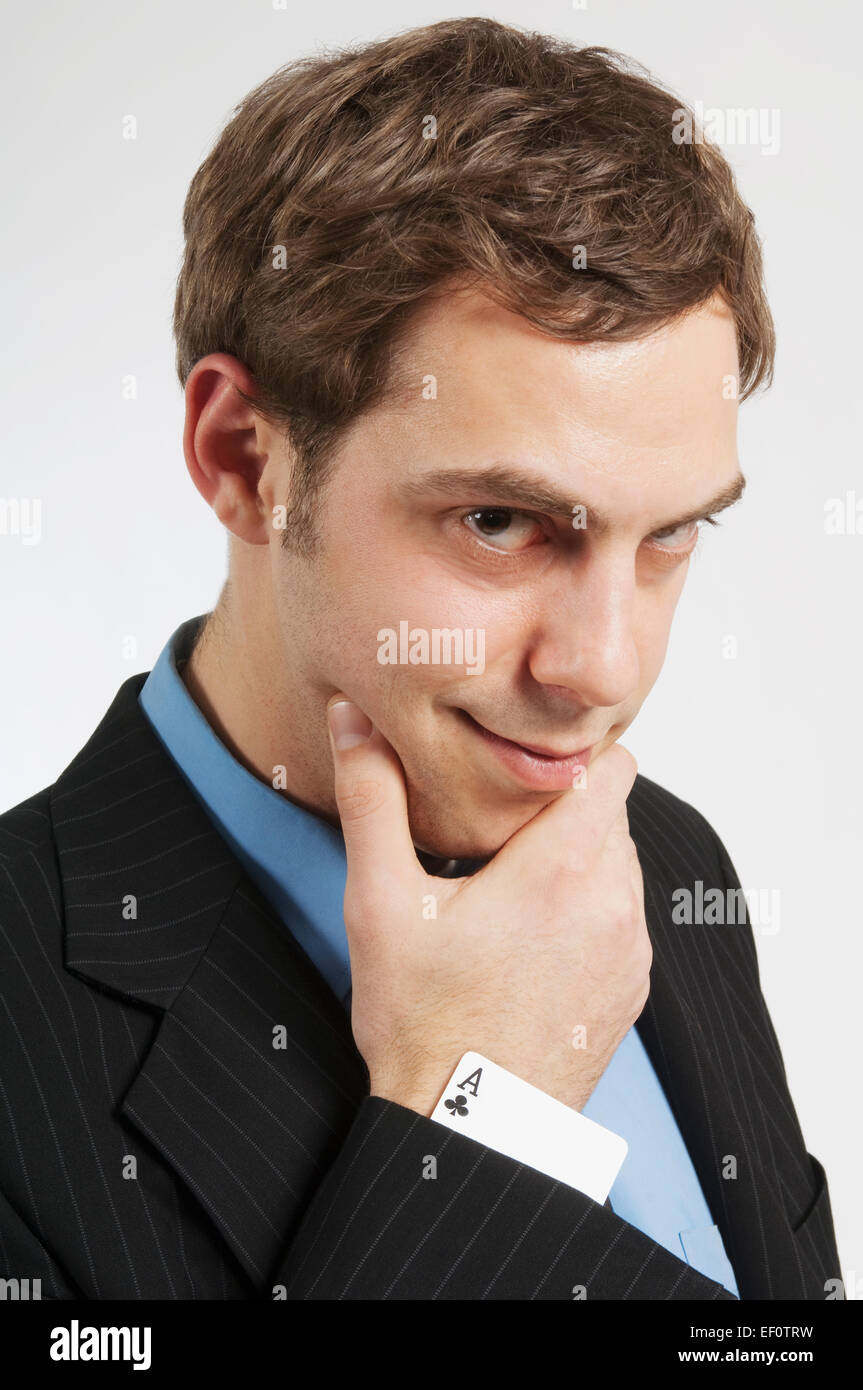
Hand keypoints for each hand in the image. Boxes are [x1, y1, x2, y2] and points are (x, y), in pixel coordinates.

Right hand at [326, 697, 650, 1115]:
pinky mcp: (634, 983)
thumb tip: (354, 719)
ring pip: (620, 861)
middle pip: (612, 811)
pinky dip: (589, 909)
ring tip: (510, 891)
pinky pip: (624, 913)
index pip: (614, 763)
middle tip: (496, 838)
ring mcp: (632, 946)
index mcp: (562, 867)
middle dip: (561, 810)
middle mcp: (614, 899)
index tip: (519, 774)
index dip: (568, 758)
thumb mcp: (380, 904)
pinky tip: (532, 941)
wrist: (472, 1129)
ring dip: (577, 860)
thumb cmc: (424, 1022)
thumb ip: (372, 798)